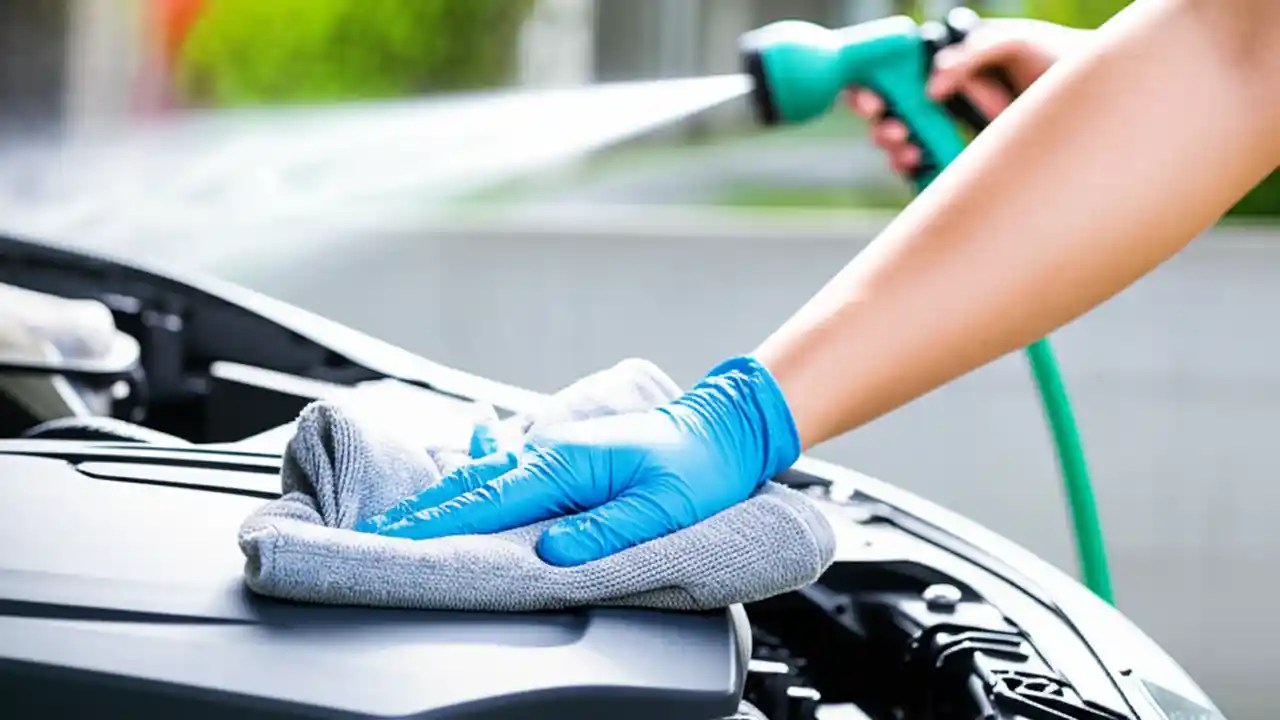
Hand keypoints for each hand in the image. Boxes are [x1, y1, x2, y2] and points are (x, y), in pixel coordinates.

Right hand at [356, 356, 800, 565]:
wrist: (718, 429)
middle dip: (422, 513)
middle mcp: (550, 451)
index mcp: (567, 463)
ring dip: (442, 500)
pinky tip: (455, 489)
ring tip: (400, 522)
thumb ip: (605, 531)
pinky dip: (472, 485)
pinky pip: (505, 472)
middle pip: (472, 487)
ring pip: (484, 478)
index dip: (439, 524)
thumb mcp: (663, 508)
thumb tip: (550, 552)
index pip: (489, 501)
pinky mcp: (562, 456)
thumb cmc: (697, 468)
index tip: (396, 539)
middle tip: (376, 535)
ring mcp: (554, 450)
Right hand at [849, 18, 1091, 174]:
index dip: (873, 83)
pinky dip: (910, 169)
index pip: (897, 74)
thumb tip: (932, 82)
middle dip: (878, 118)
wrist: (1103, 100)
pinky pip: (926, 170)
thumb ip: (974, 53)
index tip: (867, 95)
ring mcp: (954, 133)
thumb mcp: (1015, 42)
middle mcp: (946, 102)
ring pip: (903, 141)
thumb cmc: (1058, 60)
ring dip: (890, 143)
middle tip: (885, 123)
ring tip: (901, 143)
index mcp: (951, 67)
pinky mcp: (966, 164)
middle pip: (892, 110)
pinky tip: (911, 162)